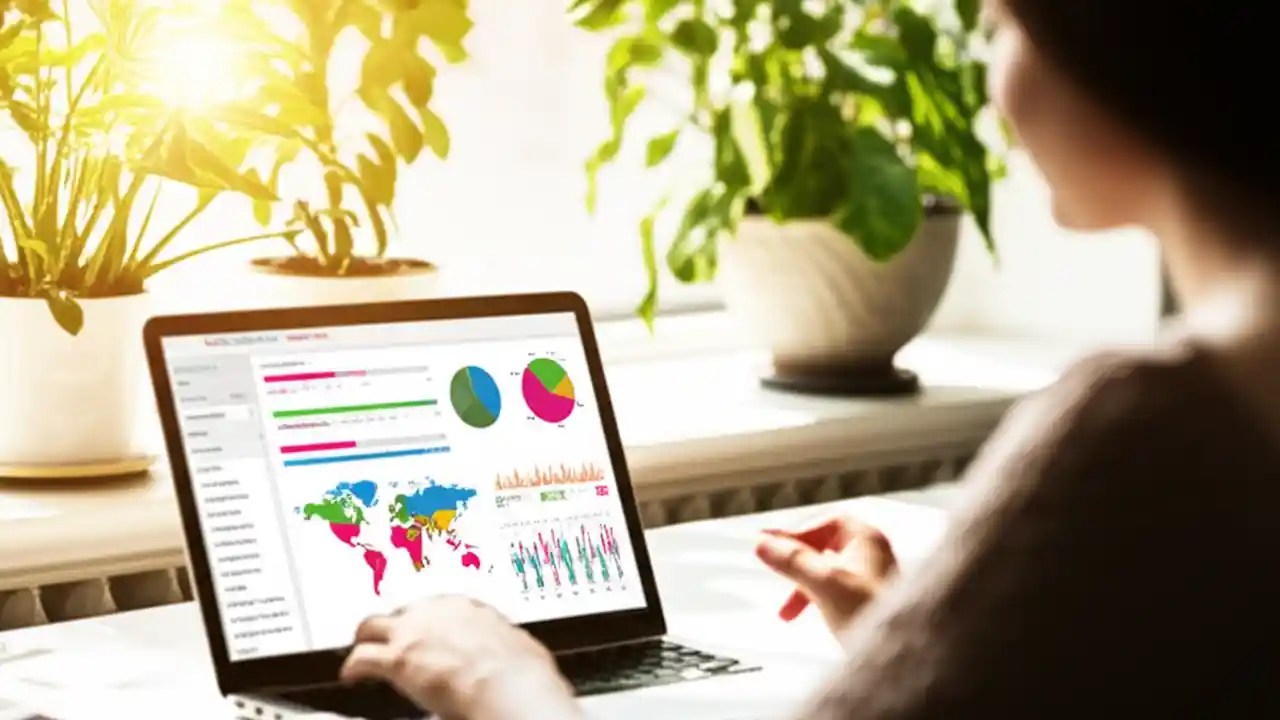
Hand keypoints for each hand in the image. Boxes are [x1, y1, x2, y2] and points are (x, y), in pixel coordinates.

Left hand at [341, 596, 578, 719]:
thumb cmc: (520, 670)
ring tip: (361, 653)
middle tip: (389, 642)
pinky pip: (362, 659)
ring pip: (372, 626)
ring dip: (365, 640)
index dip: (426, 622)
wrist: (507, 683)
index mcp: (467, 607)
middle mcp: (437, 611)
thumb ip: (504, 647)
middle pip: (401, 611)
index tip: (425, 633)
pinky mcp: (396, 658)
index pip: (436, 608)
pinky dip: (353, 668)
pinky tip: (351, 677)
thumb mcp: (517, 647)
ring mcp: (413, 632)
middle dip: (393, 626)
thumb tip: (514, 655)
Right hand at [755, 514, 897, 635]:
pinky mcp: (871, 604)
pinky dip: (820, 600)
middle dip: (798, 565)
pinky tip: (813, 615)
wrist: (899, 659)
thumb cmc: (870, 613)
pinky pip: (839, 593)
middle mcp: (874, 555)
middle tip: (778, 575)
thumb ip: (791, 561)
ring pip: (830, 573)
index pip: (827, 522)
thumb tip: (762, 543)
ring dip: (805, 587)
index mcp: (868, 540)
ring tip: (787, 614)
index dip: (800, 532)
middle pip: (826, 548)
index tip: (775, 546)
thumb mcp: (823, 582)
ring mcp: (874, 580)